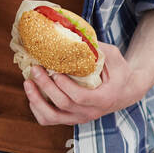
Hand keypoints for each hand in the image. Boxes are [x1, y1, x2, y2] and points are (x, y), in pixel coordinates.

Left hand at [23, 43, 146, 125]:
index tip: (55, 71)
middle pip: (63, 104)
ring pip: (52, 117)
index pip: (80, 98)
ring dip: (36, 100)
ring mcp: (80, 118)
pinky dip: (37, 109)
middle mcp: (91, 112)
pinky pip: (49, 120)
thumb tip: (72, 33)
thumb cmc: (118, 70)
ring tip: (27, 82)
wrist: (125, 90)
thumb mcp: (112, 56)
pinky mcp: (71, 119)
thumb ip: (95, 48)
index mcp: (104, 98)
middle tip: (35, 68)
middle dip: (46, 86)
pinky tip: (32, 94)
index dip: (64, 86)